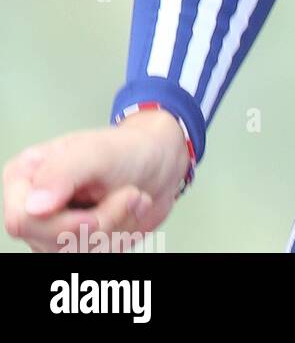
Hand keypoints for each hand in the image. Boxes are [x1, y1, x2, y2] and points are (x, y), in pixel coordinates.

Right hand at [3, 110, 186, 252]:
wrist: (161, 164)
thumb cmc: (129, 150)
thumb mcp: (100, 151)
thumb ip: (64, 172)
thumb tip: (34, 207)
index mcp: (27, 175)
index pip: (21, 220)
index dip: (58, 225)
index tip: (93, 216)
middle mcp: (35, 205)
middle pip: (50, 243)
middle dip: (100, 223)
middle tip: (129, 194)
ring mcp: (53, 229)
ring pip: (74, 253)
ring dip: (115, 228)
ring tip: (133, 196)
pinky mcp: (75, 244)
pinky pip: (94, 257)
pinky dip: (120, 237)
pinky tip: (131, 211)